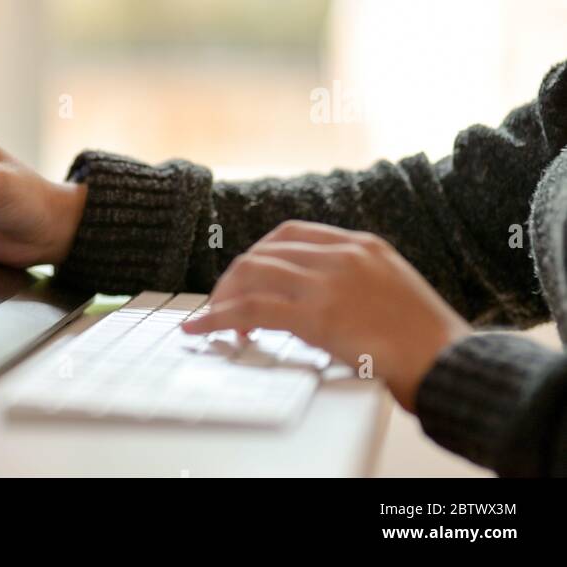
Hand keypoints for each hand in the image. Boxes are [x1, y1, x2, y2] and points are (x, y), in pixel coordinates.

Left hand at [181, 221, 471, 411]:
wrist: (447, 361)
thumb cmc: (426, 339)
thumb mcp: (392, 288)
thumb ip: (355, 281)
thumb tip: (315, 296)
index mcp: (361, 245)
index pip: (291, 234)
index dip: (260, 255)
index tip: (247, 278)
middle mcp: (341, 255)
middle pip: (264, 252)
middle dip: (235, 278)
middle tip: (225, 304)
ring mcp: (327, 282)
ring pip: (250, 275)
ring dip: (224, 298)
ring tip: (217, 321)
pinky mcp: (315, 315)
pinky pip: (249, 309)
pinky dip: (217, 318)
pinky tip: (202, 328)